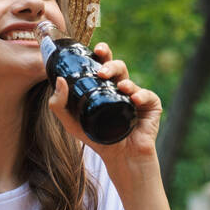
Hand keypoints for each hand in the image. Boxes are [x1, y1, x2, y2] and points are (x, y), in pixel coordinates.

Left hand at [47, 40, 162, 188]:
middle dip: (110, 63)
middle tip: (101, 72)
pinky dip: (141, 95)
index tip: (96, 50)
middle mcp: (120, 88)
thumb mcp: (71, 123)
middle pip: (117, 67)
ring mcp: (136, 96)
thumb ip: (58, 105)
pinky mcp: (151, 107)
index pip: (103, 65)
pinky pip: (148, 96)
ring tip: (117, 86)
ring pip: (130, 79)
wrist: (121, 159)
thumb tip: (59, 81)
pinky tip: (134, 99)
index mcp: (104, 87)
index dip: (101, 55)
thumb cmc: (98, 140)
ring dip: (122, 79)